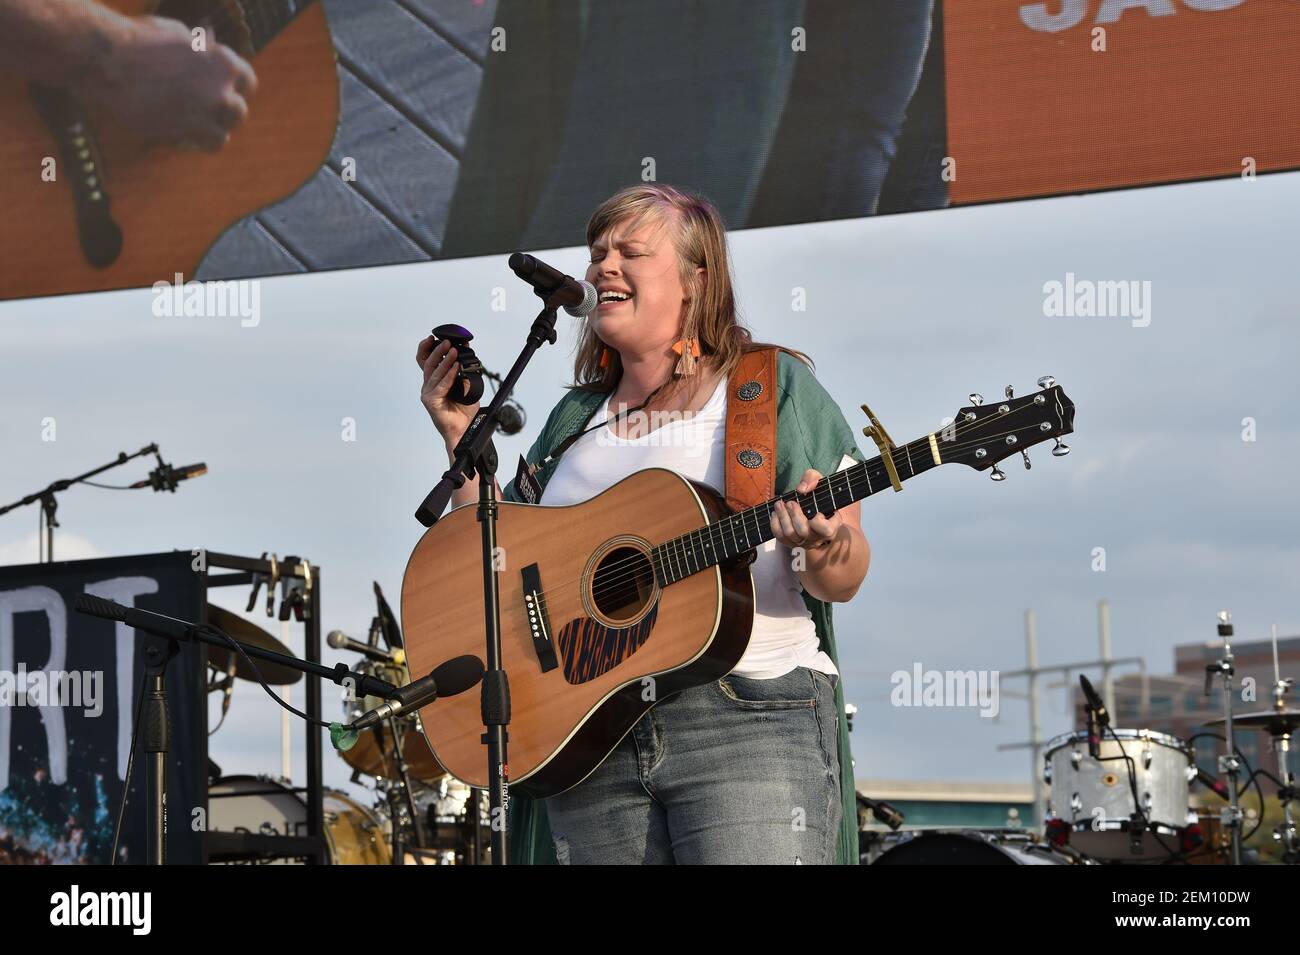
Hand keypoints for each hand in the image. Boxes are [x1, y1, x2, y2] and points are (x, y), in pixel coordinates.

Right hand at [78, 15, 256, 150]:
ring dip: (211, 131)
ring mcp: (202, 115)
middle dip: (224, 112)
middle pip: (238, 112)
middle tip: (207, 111)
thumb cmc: (135, 39)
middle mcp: (219, 92)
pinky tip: (182, 136)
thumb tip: (206, 49)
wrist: (104, 59)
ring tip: (197, 128)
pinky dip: (194, 143)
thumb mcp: (176, 33)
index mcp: (223, 63)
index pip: (247, 82)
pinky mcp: (181, 133)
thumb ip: (198, 48)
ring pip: (223, 135)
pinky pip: (200, 145)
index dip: (235, 87)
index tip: (224, 90)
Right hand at [417, 335, 478, 443]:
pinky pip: (441, 385)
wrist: (464, 428)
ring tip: (454, 351)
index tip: (433, 338)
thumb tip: (468, 354)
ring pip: (435, 373)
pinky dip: (449, 375)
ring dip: (445, 360)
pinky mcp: (430, 401)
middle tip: (447, 341)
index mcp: (434, 381)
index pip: (426, 361)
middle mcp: (429, 386)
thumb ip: (464, 372)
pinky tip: (456, 367)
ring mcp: (428, 393)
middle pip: (428, 363)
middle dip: (437, 350)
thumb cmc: (464, 409)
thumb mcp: (466, 385)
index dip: (427, 348)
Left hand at [770, 469, 841, 549]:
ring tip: (779, 505)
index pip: (826, 530)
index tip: (815, 512)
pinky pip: (781, 538)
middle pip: (804, 532)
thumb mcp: (820, 483)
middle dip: (794, 515)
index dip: (818, 523)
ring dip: (782, 517)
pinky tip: (775, 514)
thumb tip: (802, 489)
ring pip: (790, 535)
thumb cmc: (819, 498)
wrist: (815, 512)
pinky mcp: (792, 543)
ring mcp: (804, 541)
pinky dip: (775, 525)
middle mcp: (817, 536)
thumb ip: (812, 479)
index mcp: (831, 525)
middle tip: (790, 503)